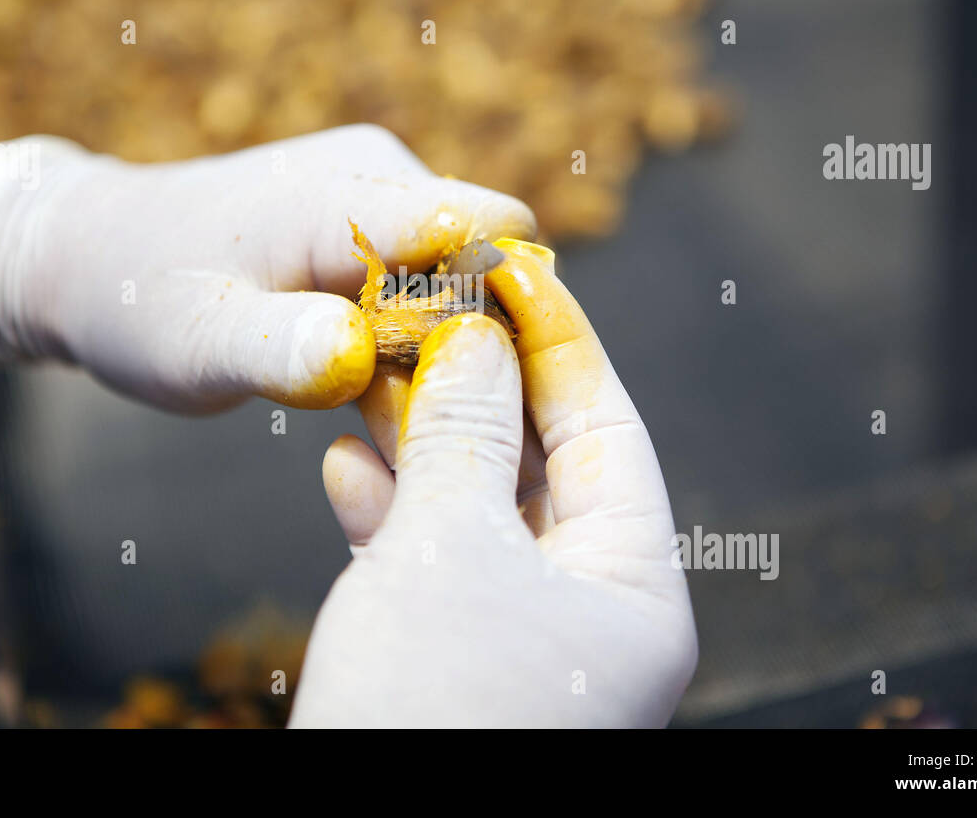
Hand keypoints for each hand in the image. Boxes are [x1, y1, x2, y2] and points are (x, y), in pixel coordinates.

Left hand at [0, 124, 534, 411]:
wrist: (93, 253)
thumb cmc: (139, 301)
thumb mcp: (194, 344)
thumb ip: (276, 351)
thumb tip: (357, 354)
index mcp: (342, 195)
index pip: (484, 229)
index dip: (510, 314)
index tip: (489, 395)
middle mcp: (379, 174)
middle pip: (487, 263)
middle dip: (473, 344)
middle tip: (415, 424)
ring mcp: (379, 190)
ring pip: (462, 277)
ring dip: (441, 347)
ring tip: (381, 408)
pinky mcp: (373, 218)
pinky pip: (428, 279)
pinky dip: (414, 334)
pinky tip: (367, 380)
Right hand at [291, 240, 696, 726]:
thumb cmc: (429, 710)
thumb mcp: (450, 553)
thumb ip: (465, 438)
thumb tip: (477, 340)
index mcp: (631, 591)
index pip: (607, 431)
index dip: (559, 340)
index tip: (513, 266)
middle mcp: (589, 615)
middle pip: (539, 464)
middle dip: (479, 383)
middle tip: (430, 304)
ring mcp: (520, 642)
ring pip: (476, 509)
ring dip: (424, 439)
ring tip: (374, 366)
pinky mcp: (452, 665)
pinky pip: (433, 565)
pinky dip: (391, 513)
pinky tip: (344, 465)